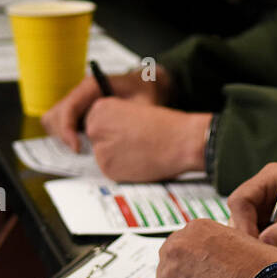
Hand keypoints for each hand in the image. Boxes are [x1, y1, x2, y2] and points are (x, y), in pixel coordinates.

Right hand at [41, 66, 170, 151]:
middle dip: (62, 136)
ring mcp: (77, 101)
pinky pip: (60, 124)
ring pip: (53, 120)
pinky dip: (66, 136)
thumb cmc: (145, 92)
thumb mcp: (142, 103)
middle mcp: (80, 92)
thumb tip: (111, 136)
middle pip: (55, 115)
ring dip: (62, 136)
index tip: (77, 148)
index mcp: (92, 85)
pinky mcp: (78, 111)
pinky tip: (84, 144)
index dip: (67, 130)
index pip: (68, 108)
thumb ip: (129, 118)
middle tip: (80, 151)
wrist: (147, 86)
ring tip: (81, 148)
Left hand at [85, 100, 209, 181]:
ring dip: (117, 156)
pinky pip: (110, 170)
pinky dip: (123, 169)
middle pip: (95, 138)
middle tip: (134, 141)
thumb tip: (105, 134)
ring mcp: (101, 150)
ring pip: (103, 155)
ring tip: (140, 150)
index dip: (112, 127)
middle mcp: (96, 128)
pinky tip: (140, 161)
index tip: (126, 130)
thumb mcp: (136, 110)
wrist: (182, 142)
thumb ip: (115, 121)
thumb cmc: (166, 126)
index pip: (94, 120)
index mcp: (102, 108)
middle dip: (111, 141)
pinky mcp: (108, 169)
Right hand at [226, 163, 276, 260]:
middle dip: (251, 242)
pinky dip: (271, 259)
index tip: (255, 245)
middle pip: (239, 222)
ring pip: (249, 240)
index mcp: (272, 180)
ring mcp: (269, 218)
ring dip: (262, 253)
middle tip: (266, 258)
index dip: (242, 223)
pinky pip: (262, 251)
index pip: (241, 200)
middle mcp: (266, 197)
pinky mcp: (275, 235)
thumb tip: (263, 242)